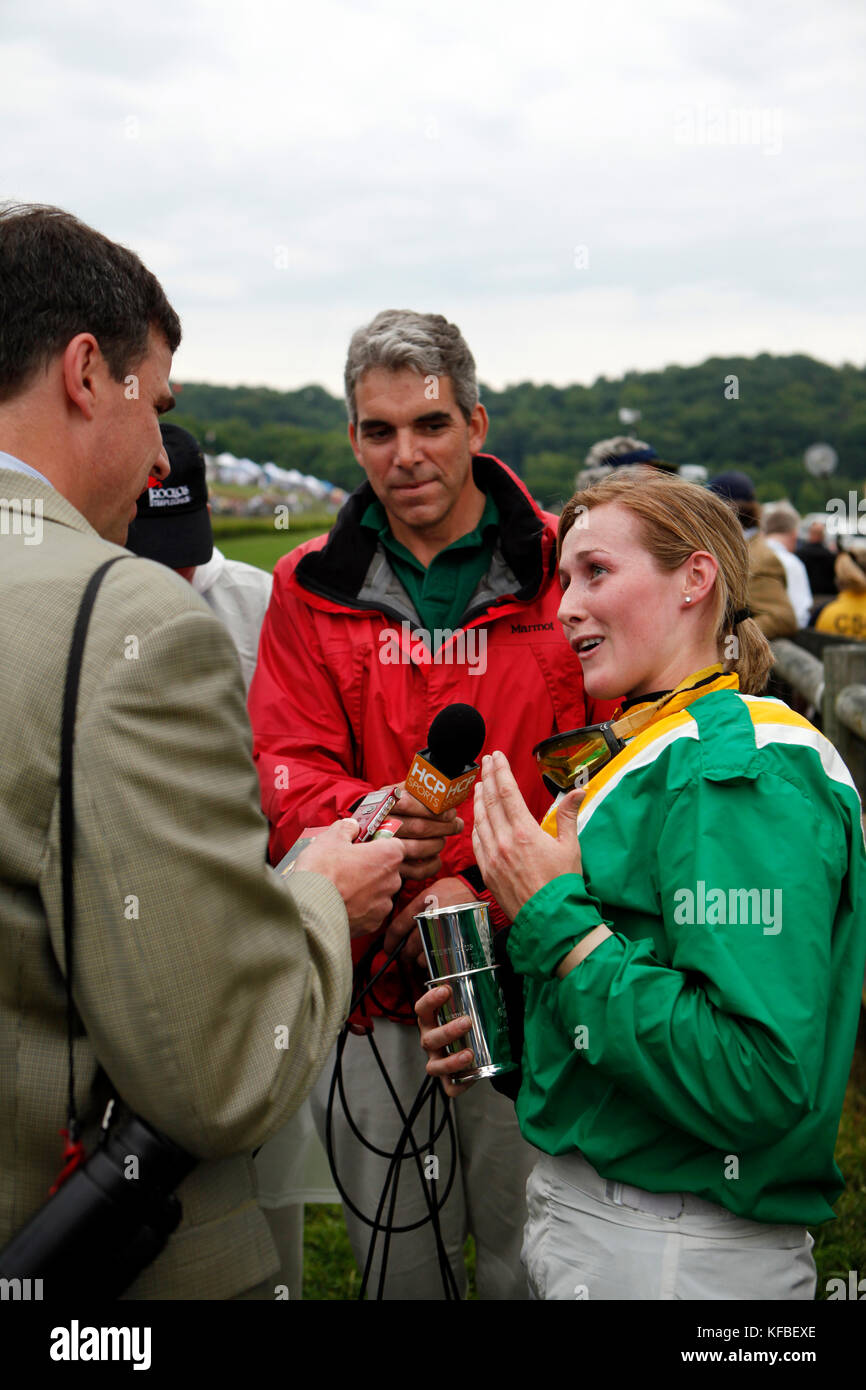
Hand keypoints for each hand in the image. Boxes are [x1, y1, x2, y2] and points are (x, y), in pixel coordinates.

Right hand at [295, 818, 403, 936]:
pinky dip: (359, 908)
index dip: (379, 844)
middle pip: (388, 870)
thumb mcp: (330, 839)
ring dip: (366, 889)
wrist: (309, 909)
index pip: (396, 845)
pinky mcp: (372, 924)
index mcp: (387, 856)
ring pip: (379, 892)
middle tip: (349, 865)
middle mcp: (392, 881)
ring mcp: (383, 905)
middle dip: (371, 867)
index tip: (366, 845)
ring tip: (342, 886)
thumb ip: (346, 828)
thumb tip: (351, 826)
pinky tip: (341, 902)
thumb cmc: (322, 873)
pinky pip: (369, 912)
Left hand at [382, 877, 473, 966]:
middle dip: (404, 954)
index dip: (390, 942)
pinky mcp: (457, 943)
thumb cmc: (454, 890)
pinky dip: (435, 964)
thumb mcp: (430, 891)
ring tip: (423, 955)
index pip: (398, 928)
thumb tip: (399, 931)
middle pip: (409, 947)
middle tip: (405, 955)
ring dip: (420, 960)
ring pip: (423, 958)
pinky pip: (440, 962)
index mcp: (423, 904)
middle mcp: (433, 918)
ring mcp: (446, 932)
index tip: (388, 948)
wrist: (479, 891)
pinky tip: (435, 958)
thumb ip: (414, 908)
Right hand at [385, 786, 462, 881]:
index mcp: (381, 805)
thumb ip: (414, 790)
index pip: (406, 803)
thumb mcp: (393, 794)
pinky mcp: (391, 869)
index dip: (432, 809)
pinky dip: (433, 865)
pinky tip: (435, 857)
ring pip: (418, 848)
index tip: (450, 812)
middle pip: (417, 827)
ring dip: (437, 843)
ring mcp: (383, 851)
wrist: (362, 835)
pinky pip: (418, 871)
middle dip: (443, 827)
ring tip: (442, 839)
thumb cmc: (386, 811)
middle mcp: (379, 827)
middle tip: (455, 825)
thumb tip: (445, 796)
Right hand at [415, 983, 475, 1097]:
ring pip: (434, 1065)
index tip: (446, 989)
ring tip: (469, 1052)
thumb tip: (501, 946)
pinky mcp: (451, 1080)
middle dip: (446, 1030)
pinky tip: (473, 1077)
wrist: (486, 1043)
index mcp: (433, 1018)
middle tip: (467, 1021)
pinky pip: (450, 1087)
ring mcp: (438, 1061)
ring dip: (450, 1060)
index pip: (422, 1008)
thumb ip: (482, 977)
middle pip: (428, 1038)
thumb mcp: (476, 996)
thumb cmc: (475, 1016)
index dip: (430, 999)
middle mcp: (431, 1039)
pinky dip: (459, 1084)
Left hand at [471, 751, 585, 921]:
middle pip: (490, 802)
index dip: (500, 771)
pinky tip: (478, 818)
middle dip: (487, 778)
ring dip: (478, 800)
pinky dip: (476, 825)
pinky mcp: (487, 872)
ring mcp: (492, 857)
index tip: (496, 756)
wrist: (549, 920)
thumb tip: (577, 791)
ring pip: (480, 821)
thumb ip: (568, 815)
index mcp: (525, 832)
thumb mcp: (571, 847)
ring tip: (479, 785)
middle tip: (486, 762)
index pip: (507, 792)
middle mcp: (504, 842)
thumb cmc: (563, 885)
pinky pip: (477, 842)